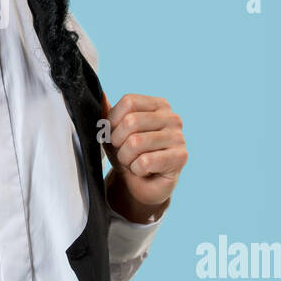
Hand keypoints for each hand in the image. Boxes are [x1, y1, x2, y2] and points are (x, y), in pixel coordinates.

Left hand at [101, 92, 186, 220]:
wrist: (140, 185)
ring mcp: (179, 137)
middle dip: (119, 142)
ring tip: (133, 162)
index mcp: (158, 105)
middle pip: (131, 121)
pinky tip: (144, 171)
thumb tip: (99, 95)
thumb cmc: (128, 154)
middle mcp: (172, 118)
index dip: (113, 121)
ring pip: (136, 142)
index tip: (115, 135)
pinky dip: (137, 170)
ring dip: (126, 158)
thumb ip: (107, 112)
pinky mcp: (180, 158)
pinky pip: (145, 161)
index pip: (128, 102)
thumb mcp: (113, 132)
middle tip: (124, 152)